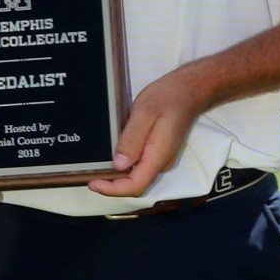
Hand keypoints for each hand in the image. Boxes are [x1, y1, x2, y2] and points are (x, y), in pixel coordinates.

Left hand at [88, 67, 208, 198]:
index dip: (113, 189)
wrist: (189, 90)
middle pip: (136, 185)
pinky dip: (125, 167)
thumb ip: (132, 139)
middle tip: (89, 176)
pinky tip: (111, 157)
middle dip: (112, 186)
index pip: (136, 186)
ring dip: (117, 178)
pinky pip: (141, 166)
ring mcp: (161, 158)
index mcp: (158, 155)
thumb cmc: (168, 97)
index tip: (92, 183)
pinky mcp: (158, 152)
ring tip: (96, 169)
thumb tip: (118, 164)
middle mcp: (161, 162)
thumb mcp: (145, 113)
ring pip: (138, 177)